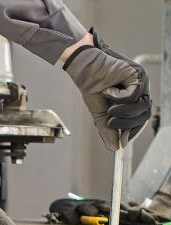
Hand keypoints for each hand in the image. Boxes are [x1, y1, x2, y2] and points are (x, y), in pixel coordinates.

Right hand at [64, 30, 151, 150]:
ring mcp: (140, 82)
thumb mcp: (100, 115)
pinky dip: (118, 97)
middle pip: (143, 115)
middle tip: (110, 122)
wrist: (85, 71)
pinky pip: (133, 94)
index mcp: (133, 100)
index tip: (123, 141)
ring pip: (140, 106)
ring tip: (110, 109)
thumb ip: (108, 131)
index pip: (140, 119)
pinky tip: (108, 90)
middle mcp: (140, 91)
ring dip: (123, 112)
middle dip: (126, 124)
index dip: (133, 131)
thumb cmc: (92, 88)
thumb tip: (115, 148)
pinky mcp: (137, 74)